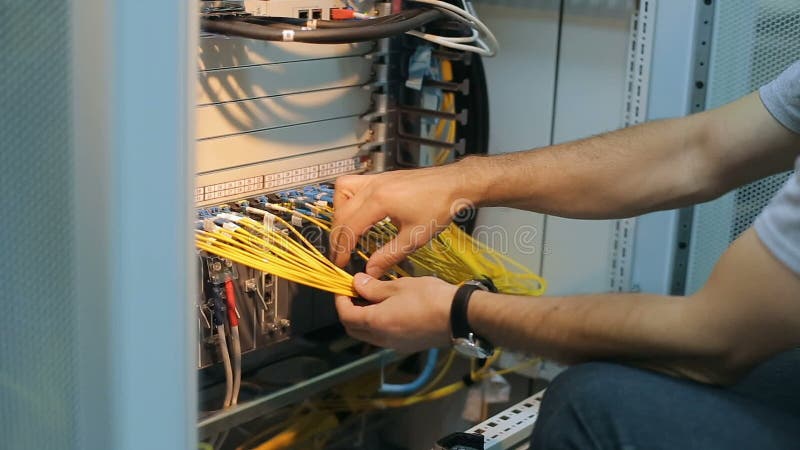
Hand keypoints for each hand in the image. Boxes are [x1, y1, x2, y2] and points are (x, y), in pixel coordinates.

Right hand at [330, 162, 478, 276]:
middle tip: (340, 255)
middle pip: (341, 212)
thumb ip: (389, 255)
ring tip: (346, 231)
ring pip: (341, 192)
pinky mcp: (380, 177)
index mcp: (378, 201)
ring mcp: (375, 179)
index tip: (341, 264)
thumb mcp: (415, 237)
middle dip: (338, 236)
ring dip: (339, 213)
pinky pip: (353, 185)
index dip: (342, 248)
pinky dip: (348, 199)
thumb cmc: (438, 208)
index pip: (349, 226)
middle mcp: (372, 186)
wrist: (453, 183)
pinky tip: (358, 214)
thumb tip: (370, 272)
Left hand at [335, 273, 457, 352]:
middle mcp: (381, 339)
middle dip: (348, 311)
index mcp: (376, 323)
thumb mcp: (398, 286)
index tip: (343, 287)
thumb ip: (373, 287)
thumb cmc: (428, 297)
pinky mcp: (406, 346)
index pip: (346, 315)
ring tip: (372, 298)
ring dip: (363, 318)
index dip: (340, 301)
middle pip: (353, 329)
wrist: (459, 316)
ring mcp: (394, 345)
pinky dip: (377, 324)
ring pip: (368, 335)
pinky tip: (388, 309)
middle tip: (354, 293)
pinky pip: (382, 337)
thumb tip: (357, 283)